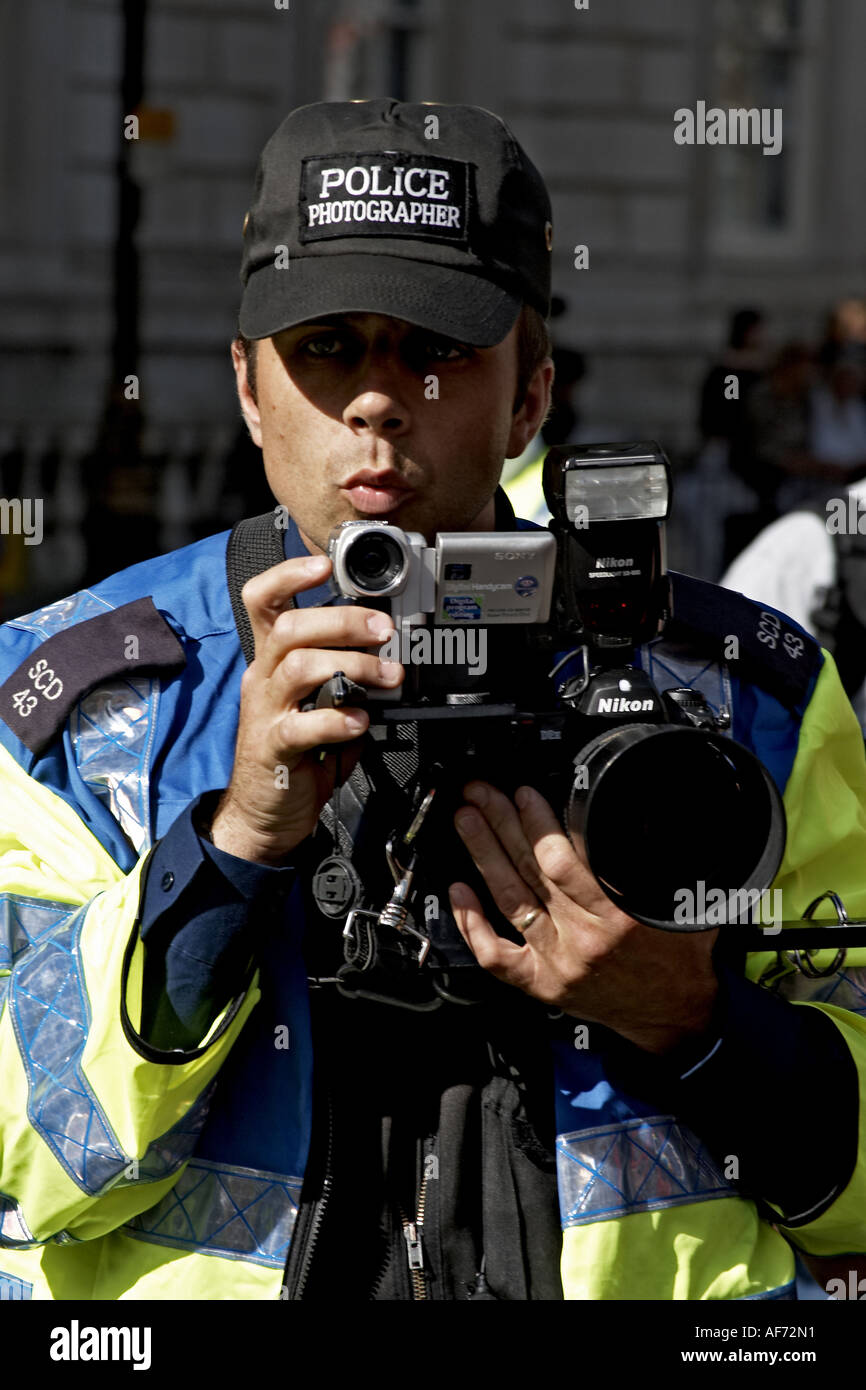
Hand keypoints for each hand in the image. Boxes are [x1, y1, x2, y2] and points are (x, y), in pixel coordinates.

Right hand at [210, 553, 402, 863]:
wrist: (264, 814)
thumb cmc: (295, 755)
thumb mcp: (319, 705)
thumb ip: (345, 678)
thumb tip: (390, 656)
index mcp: (272, 660)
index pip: (263, 601)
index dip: (288, 575)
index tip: (323, 564)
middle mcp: (263, 678)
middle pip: (290, 627)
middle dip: (342, 620)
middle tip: (383, 630)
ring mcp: (265, 712)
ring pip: (299, 666)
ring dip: (352, 665)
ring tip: (388, 677)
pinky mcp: (273, 749)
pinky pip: (302, 726)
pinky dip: (337, 719)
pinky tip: (361, 721)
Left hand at [448, 781, 718, 1054]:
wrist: (674, 1016)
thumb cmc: (680, 956)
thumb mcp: (684, 903)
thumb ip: (661, 862)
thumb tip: (642, 816)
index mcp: (619, 918)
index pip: (563, 863)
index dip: (538, 824)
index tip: (524, 794)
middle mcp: (582, 940)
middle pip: (529, 873)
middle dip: (501, 825)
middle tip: (481, 794)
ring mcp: (556, 963)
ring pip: (509, 901)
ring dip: (483, 855)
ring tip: (466, 821)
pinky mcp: (541, 983)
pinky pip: (495, 955)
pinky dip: (471, 923)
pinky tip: (458, 891)